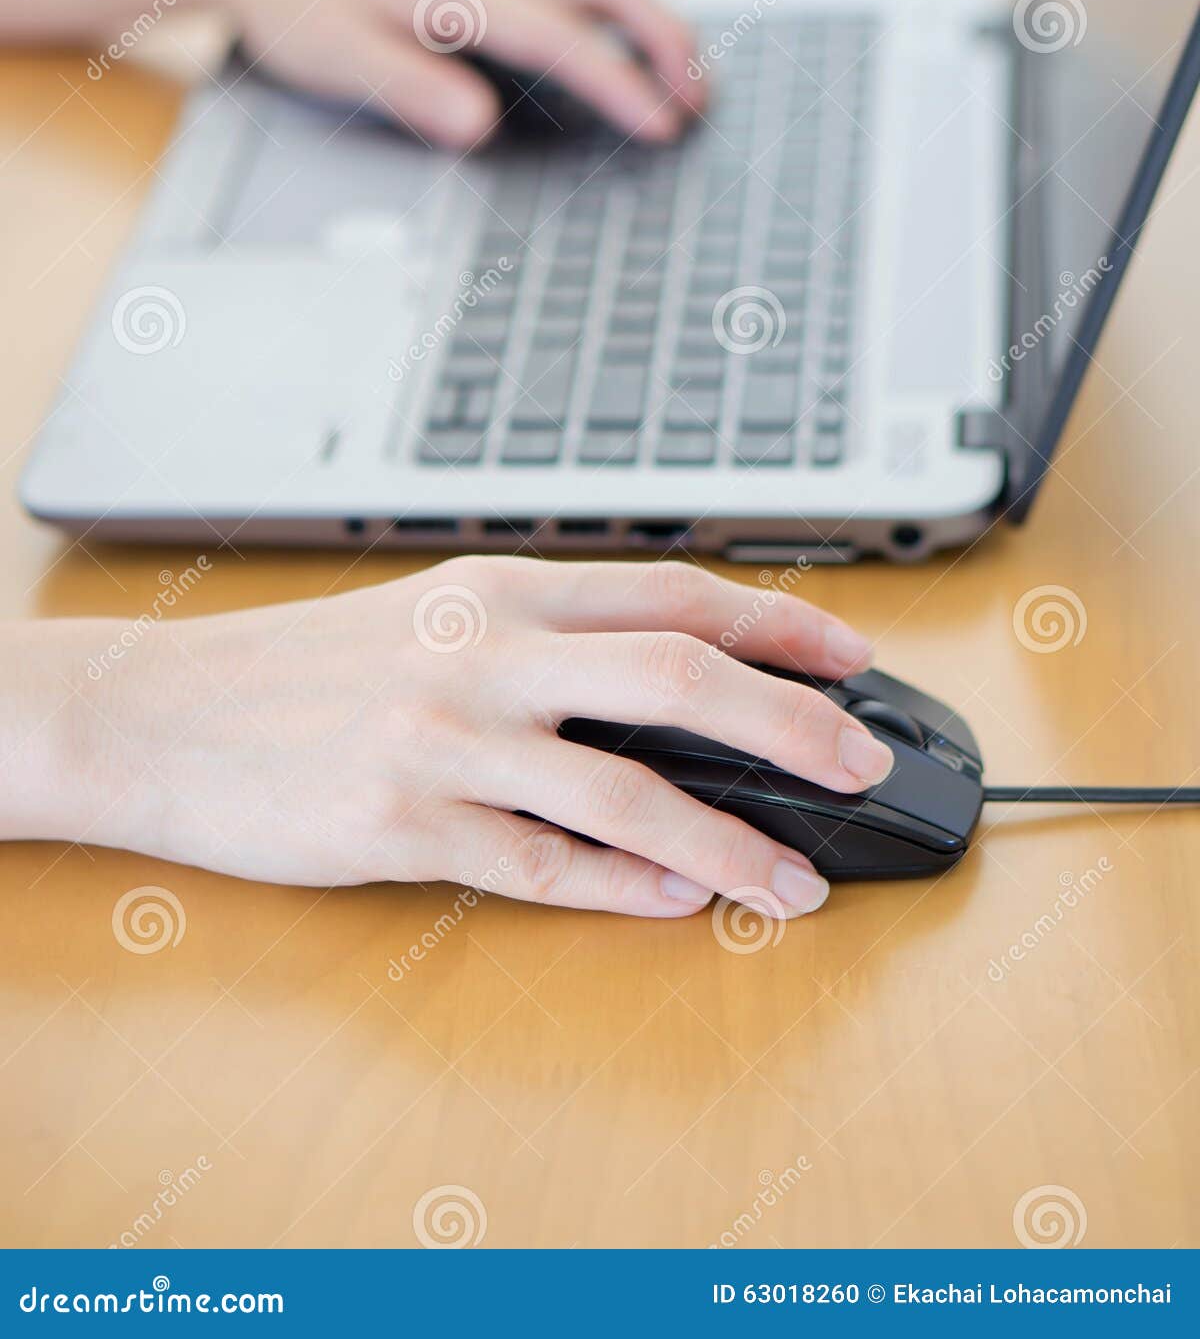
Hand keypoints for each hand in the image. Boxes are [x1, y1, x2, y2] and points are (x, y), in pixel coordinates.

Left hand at [0, 0, 704, 148]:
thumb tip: (481, 126)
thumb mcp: (340, 61)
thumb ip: (411, 90)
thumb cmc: (300, 10)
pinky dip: (623, 19)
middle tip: (700, 102)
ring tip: (687, 86)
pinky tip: (629, 61)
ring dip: (654, 24)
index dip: (622, 84)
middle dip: (668, 38)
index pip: (564, 37)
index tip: (664, 128)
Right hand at [33, 559, 891, 919]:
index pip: (672, 593)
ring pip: (628, 789)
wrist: (166, 713)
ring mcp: (447, 738)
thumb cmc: (306, 668)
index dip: (777, 626)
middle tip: (862, 765)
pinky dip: (624, 886)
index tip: (851, 659)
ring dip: (729, 842)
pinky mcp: (405, 823)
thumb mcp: (432, 616)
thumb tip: (675, 679)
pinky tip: (677, 899)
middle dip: (793, 722)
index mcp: (498, 588)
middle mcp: (485, 651)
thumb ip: (545, 637)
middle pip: (679, 675)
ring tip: (793, 882)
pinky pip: (544, 863)